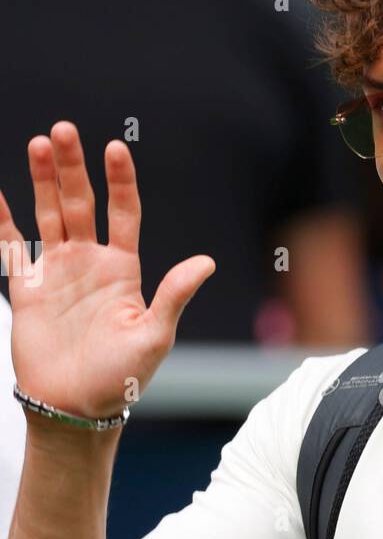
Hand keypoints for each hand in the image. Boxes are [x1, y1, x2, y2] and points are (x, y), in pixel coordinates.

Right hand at [0, 121, 214, 418]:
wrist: (76, 407)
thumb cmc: (122, 377)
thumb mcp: (154, 335)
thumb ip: (173, 295)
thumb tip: (207, 262)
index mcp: (124, 270)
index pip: (123, 213)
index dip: (120, 181)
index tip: (115, 148)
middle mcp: (91, 263)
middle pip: (82, 202)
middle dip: (73, 167)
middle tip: (64, 130)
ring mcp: (58, 272)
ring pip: (50, 214)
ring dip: (44, 180)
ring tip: (40, 143)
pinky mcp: (29, 288)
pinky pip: (12, 245)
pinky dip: (3, 219)